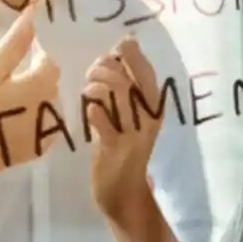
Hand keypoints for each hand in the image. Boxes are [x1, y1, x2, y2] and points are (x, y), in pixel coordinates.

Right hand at [0, 5, 60, 205]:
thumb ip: (13, 44)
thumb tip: (33, 13)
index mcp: (41, 85)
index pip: (48, 61)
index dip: (30, 59)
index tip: (6, 69)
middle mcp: (53, 107)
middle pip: (49, 82)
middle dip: (30, 80)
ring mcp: (49, 131)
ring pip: (47, 103)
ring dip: (32, 100)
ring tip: (2, 108)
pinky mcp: (42, 148)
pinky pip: (43, 124)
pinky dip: (31, 120)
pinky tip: (8, 125)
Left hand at [83, 34, 162, 219]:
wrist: (123, 191)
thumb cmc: (122, 146)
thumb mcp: (129, 116)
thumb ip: (126, 87)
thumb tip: (117, 50)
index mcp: (154, 107)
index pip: (146, 70)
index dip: (130, 53)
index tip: (114, 49)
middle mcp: (148, 117)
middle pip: (128, 78)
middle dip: (104, 67)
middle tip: (91, 73)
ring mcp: (133, 133)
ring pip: (117, 93)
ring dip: (96, 85)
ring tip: (88, 90)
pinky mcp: (115, 148)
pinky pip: (101, 119)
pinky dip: (91, 109)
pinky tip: (89, 112)